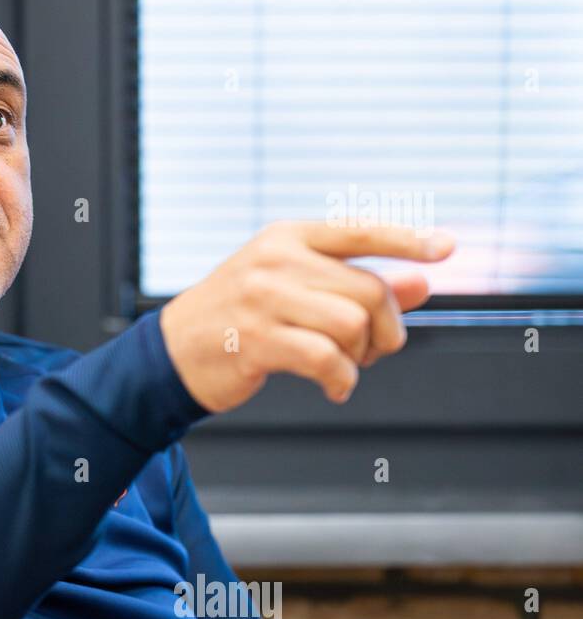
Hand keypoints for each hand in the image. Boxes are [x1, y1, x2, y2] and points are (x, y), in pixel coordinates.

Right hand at [159, 220, 455, 412]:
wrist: (171, 352)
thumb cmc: (239, 318)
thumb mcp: (294, 288)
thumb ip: (355, 283)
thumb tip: (422, 283)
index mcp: (287, 238)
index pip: (359, 230)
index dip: (407, 240)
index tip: (446, 249)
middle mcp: (276, 261)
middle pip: (368, 291)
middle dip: (386, 330)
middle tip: (372, 352)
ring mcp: (263, 299)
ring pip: (352, 326)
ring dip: (362, 357)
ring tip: (345, 368)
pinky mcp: (256, 340)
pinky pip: (327, 359)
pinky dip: (342, 380)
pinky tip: (334, 388)